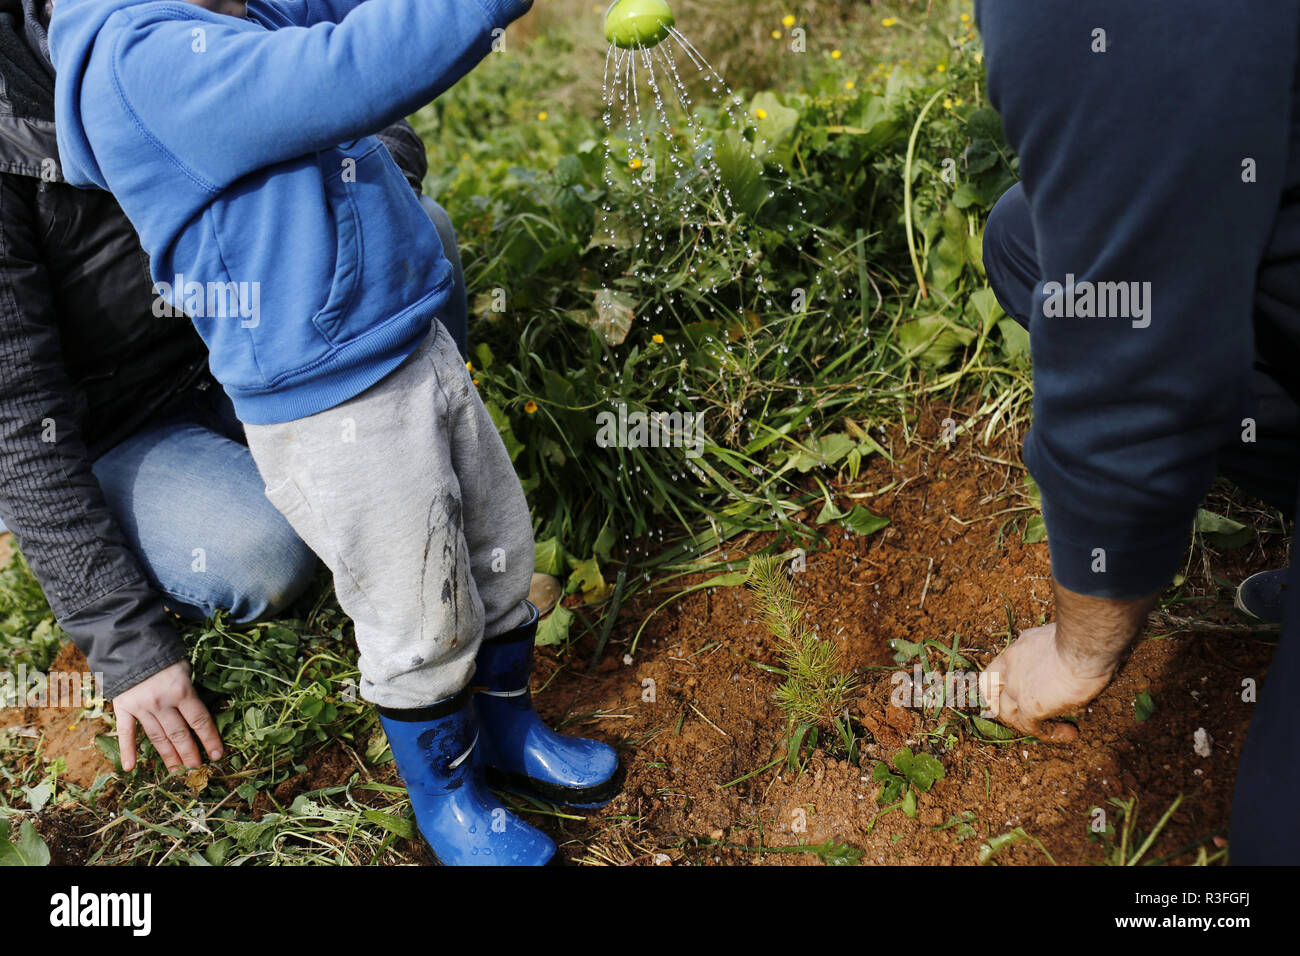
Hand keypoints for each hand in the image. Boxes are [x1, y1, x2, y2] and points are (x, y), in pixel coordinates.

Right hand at [111, 661, 222, 771]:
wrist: (130, 642)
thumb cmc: (164, 653)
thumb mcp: (185, 667)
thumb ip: (190, 691)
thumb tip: (200, 715)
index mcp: (182, 691)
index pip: (200, 721)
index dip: (210, 739)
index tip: (217, 755)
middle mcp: (162, 702)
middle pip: (179, 734)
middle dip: (190, 754)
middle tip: (197, 771)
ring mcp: (142, 707)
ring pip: (157, 737)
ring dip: (169, 756)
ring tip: (177, 772)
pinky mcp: (123, 707)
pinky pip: (126, 732)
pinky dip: (127, 750)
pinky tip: (130, 768)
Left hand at [978, 623, 1115, 741]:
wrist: (1084, 645)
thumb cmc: (1082, 636)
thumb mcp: (1059, 637)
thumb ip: (1052, 649)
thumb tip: (1064, 658)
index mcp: (1019, 649)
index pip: (1000, 667)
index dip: (1005, 680)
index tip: (1025, 688)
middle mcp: (1011, 667)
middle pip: (989, 688)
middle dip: (1000, 702)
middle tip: (1023, 713)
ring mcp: (1017, 687)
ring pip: (1006, 712)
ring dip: (1026, 723)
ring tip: (1055, 728)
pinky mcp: (1030, 705)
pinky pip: (1031, 727)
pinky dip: (1049, 733)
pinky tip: (1069, 733)